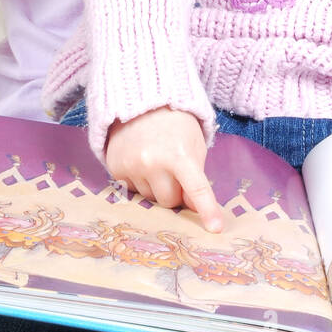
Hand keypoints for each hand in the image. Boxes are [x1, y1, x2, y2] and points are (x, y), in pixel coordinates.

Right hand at [104, 107, 224, 233]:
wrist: (141, 102)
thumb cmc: (176, 125)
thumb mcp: (194, 145)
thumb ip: (197, 178)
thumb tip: (192, 208)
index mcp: (180, 154)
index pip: (197, 189)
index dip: (207, 210)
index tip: (215, 228)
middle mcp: (153, 162)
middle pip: (169, 201)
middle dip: (175, 193)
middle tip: (175, 173)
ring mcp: (132, 166)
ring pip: (150, 198)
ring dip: (156, 187)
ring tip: (156, 162)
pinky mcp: (116, 168)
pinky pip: (132, 190)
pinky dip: (139, 182)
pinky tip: (141, 162)